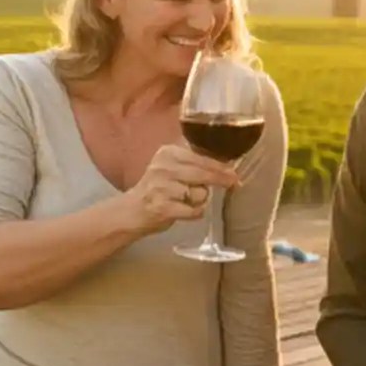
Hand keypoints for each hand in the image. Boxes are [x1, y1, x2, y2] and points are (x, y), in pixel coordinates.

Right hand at [122, 144, 237, 234]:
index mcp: (167, 153)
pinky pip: (194, 211)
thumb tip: (227, 165)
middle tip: (234, 182)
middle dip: (221, 179)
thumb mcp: (170, 166)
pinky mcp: (163, 208)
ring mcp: (162, 188)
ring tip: (185, 201)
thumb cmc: (157, 188)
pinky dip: (195, 213)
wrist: (131, 211)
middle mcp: (163, 167)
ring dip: (200, 200)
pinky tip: (185, 211)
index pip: (200, 158)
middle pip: (203, 174)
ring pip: (200, 194)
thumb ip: (193, 163)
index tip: (233, 171)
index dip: (220, 166)